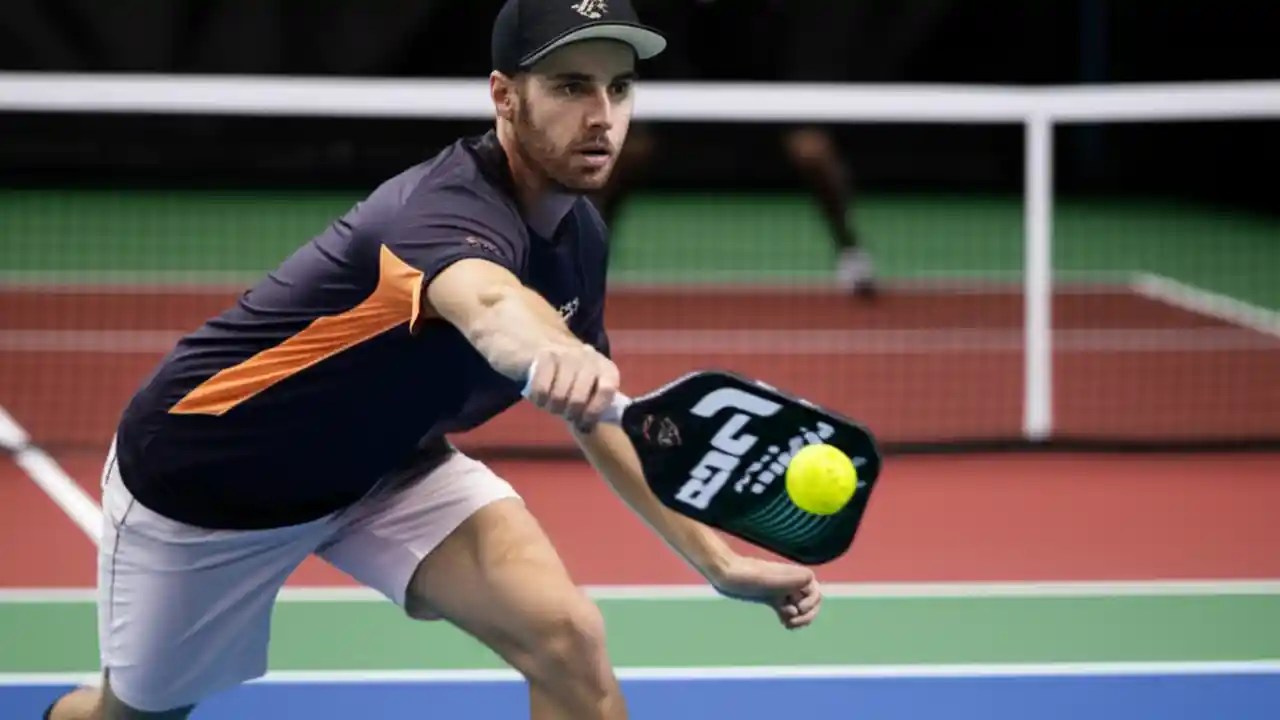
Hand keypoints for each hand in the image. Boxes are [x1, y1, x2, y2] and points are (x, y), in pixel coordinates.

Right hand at [525, 344, 619, 431]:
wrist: (547, 352)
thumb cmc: (574, 381)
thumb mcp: (590, 392)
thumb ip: (593, 410)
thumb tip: (586, 430)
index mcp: (607, 369)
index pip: (606, 390)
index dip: (594, 411)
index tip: (584, 422)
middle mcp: (590, 358)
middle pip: (578, 399)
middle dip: (569, 413)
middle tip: (565, 413)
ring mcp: (568, 354)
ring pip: (558, 396)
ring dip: (553, 408)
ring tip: (553, 406)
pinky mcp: (545, 355)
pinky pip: (540, 389)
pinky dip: (538, 400)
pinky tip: (540, 400)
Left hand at [707, 555, 822, 629]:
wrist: (725, 574)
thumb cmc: (744, 575)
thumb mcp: (766, 579)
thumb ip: (788, 579)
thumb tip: (810, 579)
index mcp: (791, 576)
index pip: (815, 591)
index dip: (812, 603)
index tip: (798, 608)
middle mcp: (788, 583)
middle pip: (811, 600)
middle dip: (808, 614)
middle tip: (793, 622)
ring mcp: (779, 591)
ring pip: (800, 606)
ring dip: (800, 618)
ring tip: (788, 624)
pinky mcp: (769, 598)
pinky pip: (787, 609)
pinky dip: (789, 618)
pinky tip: (783, 623)